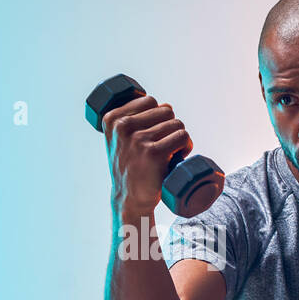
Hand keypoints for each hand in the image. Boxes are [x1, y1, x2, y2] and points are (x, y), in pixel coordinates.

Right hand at [103, 95, 192, 216]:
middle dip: (170, 126)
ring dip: (179, 138)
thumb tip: (162, 103)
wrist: (129, 199)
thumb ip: (129, 117)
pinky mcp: (154, 153)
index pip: (149, 100)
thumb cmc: (130, 167)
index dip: (157, 116)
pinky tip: (177, 158)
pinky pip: (183, 136)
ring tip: (170, 153)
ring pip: (177, 123)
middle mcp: (123, 126)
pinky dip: (186, 147)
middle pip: (166, 109)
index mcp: (112, 118)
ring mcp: (138, 139)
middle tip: (163, 145)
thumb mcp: (118, 138)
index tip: (152, 134)